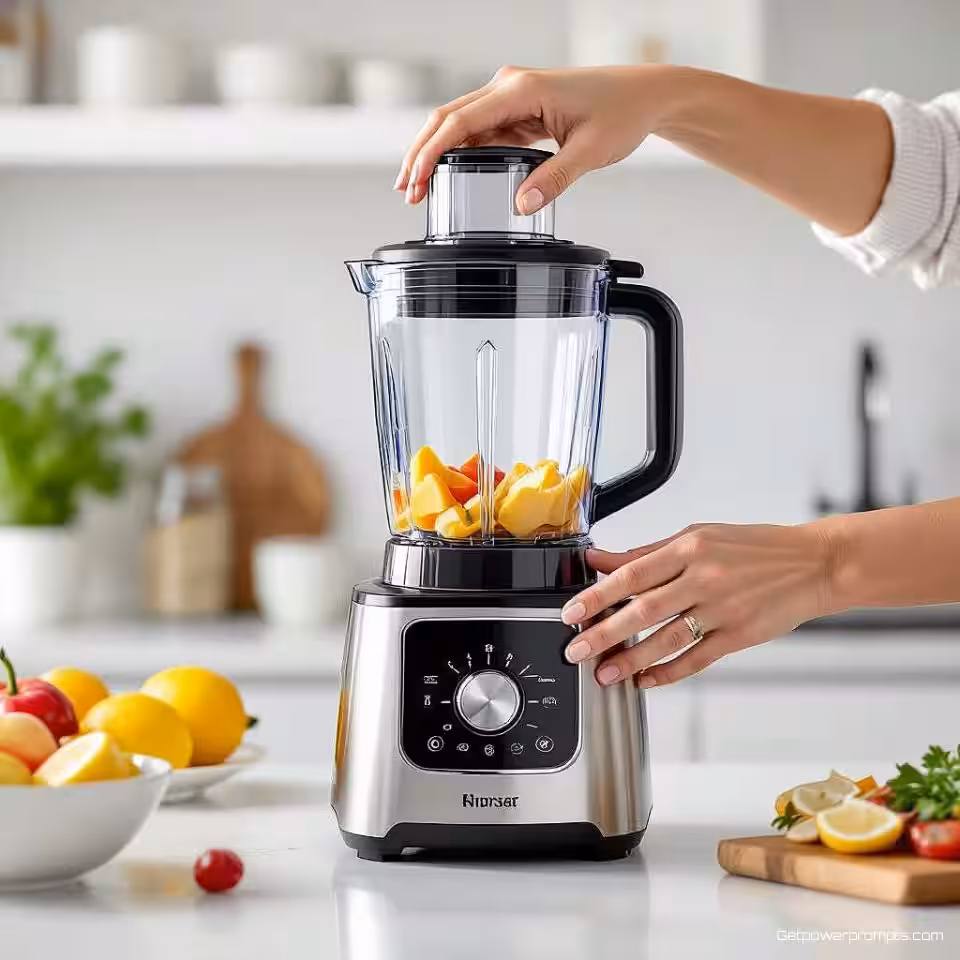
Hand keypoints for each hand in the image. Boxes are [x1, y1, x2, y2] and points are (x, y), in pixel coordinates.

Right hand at [395, 64, 673, 210]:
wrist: (644, 95)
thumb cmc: (621, 111)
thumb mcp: (589, 151)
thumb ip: (553, 179)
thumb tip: (520, 206)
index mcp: (521, 89)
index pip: (459, 121)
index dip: (430, 153)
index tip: (414, 180)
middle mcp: (510, 86)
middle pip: (448, 118)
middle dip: (421, 154)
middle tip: (406, 191)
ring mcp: (513, 96)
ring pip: (461, 125)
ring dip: (438, 154)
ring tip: (419, 188)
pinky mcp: (519, 109)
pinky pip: (482, 131)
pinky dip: (462, 153)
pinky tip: (452, 175)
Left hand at [561, 523, 836, 687]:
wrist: (815, 564)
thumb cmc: (755, 547)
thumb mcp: (698, 535)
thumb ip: (647, 551)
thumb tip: (600, 559)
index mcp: (689, 547)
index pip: (631, 573)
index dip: (597, 594)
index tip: (571, 611)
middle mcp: (704, 577)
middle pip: (643, 609)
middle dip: (603, 632)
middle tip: (576, 649)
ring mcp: (723, 609)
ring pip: (667, 639)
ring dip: (631, 660)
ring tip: (604, 673)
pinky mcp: (740, 635)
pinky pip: (697, 659)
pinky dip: (668, 672)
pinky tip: (646, 681)